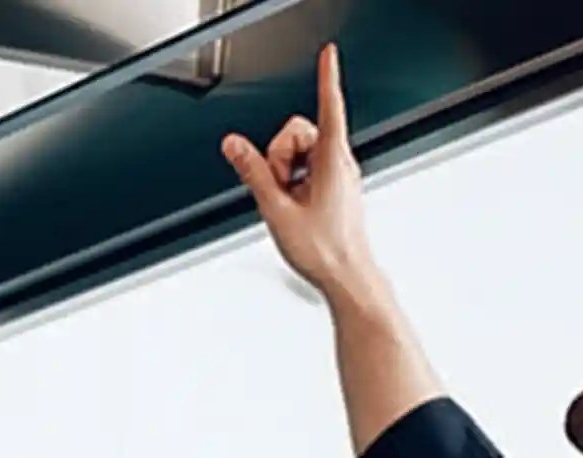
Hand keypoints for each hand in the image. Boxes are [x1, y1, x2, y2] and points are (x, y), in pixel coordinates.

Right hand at [221, 43, 373, 296]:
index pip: (329, 108)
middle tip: (282, 190)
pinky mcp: (335, 187)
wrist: (348, 278)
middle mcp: (340, 163)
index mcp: (333, 161)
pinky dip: (294, 182)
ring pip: (300, 151)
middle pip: (298, 132)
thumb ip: (253, 172)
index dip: (326, 78)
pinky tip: (297, 208)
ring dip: (286, 172)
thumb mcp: (277, 209)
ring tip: (291, 204)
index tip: (328, 54)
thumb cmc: (325, 250)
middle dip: (280, 155)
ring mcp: (339, 175)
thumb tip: (234, 145)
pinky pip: (306, 169)